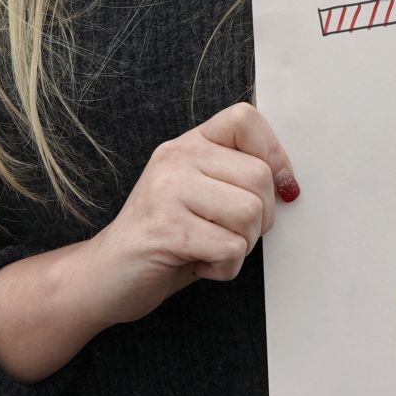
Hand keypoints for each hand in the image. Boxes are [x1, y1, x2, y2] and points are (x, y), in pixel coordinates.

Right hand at [78, 102, 300, 327]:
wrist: (106, 276)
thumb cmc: (169, 236)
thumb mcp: (204, 194)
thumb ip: (239, 177)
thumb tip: (290, 184)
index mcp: (189, 143)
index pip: (246, 119)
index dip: (273, 154)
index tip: (275, 187)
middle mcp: (175, 158)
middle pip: (260, 177)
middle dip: (261, 219)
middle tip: (228, 234)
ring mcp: (166, 191)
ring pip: (250, 213)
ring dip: (243, 245)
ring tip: (211, 248)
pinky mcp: (164, 230)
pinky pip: (230, 248)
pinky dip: (225, 268)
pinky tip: (198, 264)